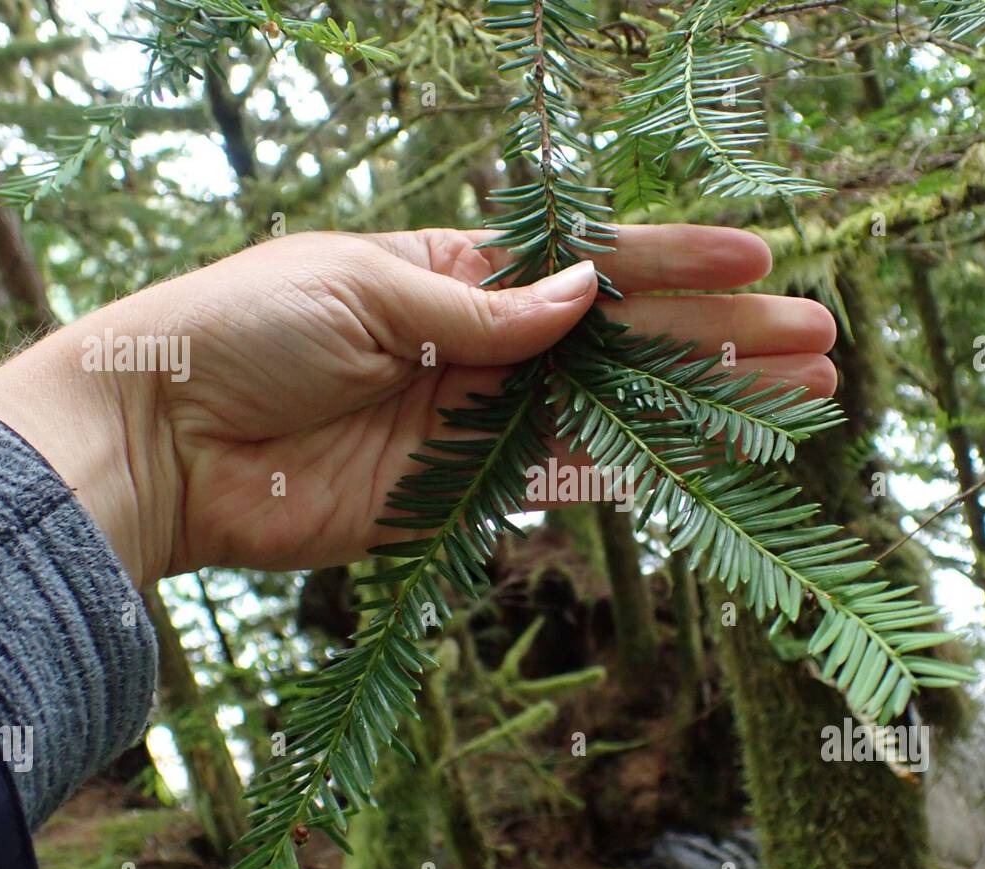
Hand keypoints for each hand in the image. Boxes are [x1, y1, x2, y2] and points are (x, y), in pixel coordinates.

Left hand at [0, 225, 836, 586]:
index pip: (592, 264)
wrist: (164, 441)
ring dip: (707, 409)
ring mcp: (481, 421)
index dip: (678, 264)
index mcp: (459, 270)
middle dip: (724, 340)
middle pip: (629, 342)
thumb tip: (588, 296)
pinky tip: (709, 463)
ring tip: (799, 401)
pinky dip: (637, 475)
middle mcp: (484, 344)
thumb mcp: (364, 285)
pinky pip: (566, 480)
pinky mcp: (462, 493)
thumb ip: (482, 306)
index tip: (762, 261)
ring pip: (618, 414)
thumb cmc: (244, 329)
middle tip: (820, 340)